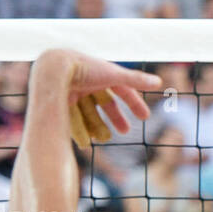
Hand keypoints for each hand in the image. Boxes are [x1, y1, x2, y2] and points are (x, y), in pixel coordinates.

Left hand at [36, 49, 160, 147]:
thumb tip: (159, 82)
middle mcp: (85, 81)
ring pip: (87, 112)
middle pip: (103, 102)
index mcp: (100, 73)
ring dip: (96, 127)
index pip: (121, 89)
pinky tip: (85, 143)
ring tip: (103, 139)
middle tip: (125, 132)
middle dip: (115, 117)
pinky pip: (70, 118)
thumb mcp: (114, 75)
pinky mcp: (57, 100)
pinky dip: (78, 130)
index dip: (134, 103)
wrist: (53, 69)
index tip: (145, 117)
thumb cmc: (84, 68)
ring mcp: (70, 91)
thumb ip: (136, 80)